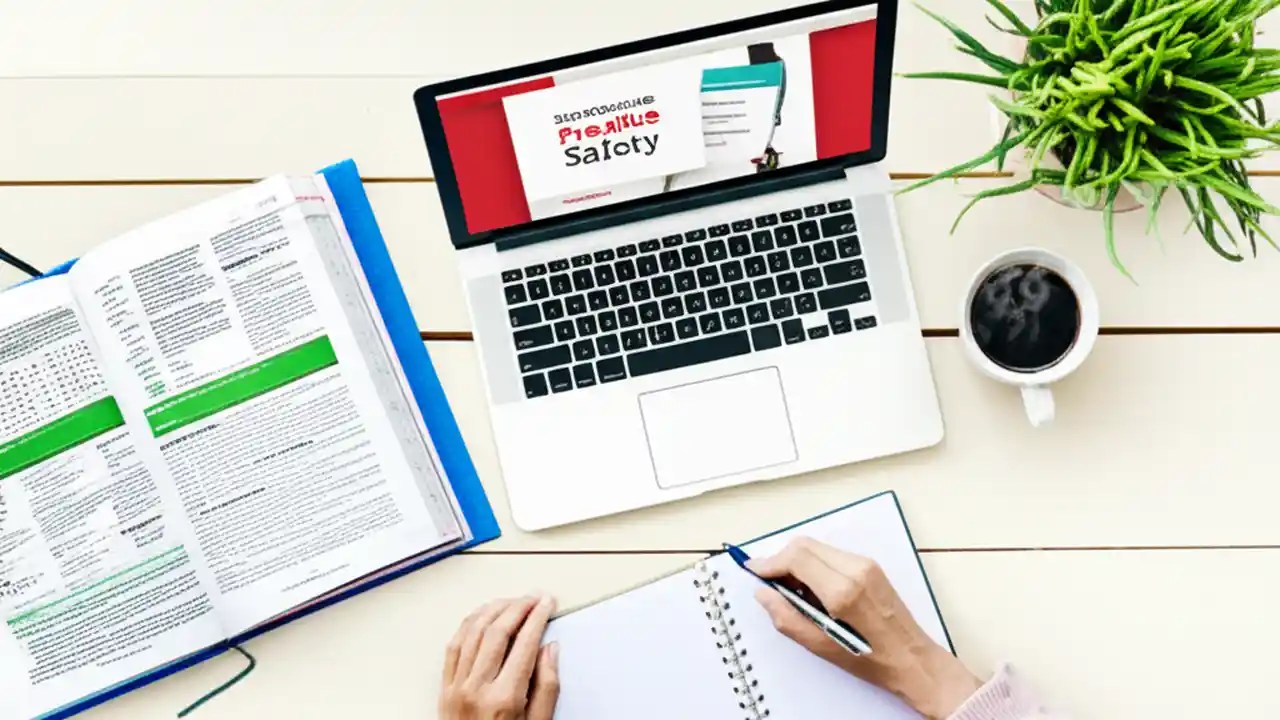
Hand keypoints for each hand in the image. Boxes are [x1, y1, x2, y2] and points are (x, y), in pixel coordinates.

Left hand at [440, 595, 559, 719]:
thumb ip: (547, 688)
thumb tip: (550, 650)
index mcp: (505, 700)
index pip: (525, 644)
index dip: (538, 617)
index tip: (546, 603)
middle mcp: (477, 689)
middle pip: (497, 632)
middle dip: (518, 607)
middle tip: (533, 597)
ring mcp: (457, 687)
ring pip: (473, 632)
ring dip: (493, 610)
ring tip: (511, 601)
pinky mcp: (445, 688)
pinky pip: (454, 646)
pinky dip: (469, 625)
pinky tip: (481, 616)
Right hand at [749, 538, 980, 719]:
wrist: (913, 658)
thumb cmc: (870, 659)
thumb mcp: (821, 647)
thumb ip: (787, 618)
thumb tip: (763, 594)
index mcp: (842, 590)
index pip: (795, 557)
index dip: (769, 562)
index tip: (753, 571)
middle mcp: (855, 569)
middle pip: (804, 545)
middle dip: (781, 559)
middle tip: (771, 583)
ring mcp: (866, 564)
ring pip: (818, 547)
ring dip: (798, 561)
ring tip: (793, 591)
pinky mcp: (871, 566)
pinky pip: (832, 555)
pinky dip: (815, 564)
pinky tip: (814, 590)